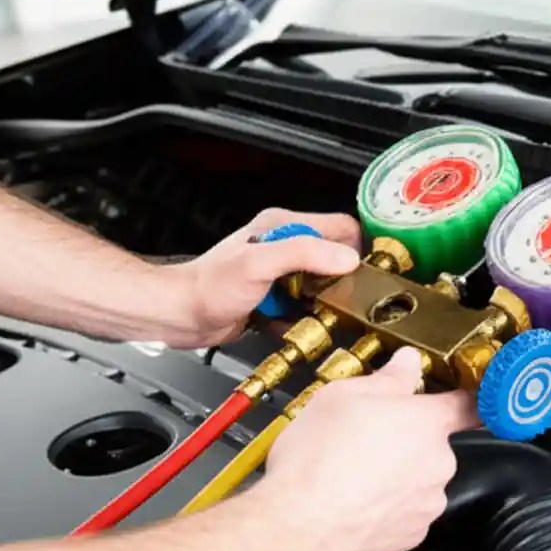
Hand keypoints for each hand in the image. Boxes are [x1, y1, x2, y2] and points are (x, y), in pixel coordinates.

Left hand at [169, 208, 361, 346]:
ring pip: (325, 284)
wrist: (181, 315)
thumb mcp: (259, 264)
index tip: (369, 271)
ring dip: (328, 301)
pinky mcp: (277, 297)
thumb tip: (346, 258)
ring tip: (325, 313)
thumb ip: (304, 255)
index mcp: (284, 226)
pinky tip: (302, 324)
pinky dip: (310, 317)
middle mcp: (285, 245)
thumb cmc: (208, 287)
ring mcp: (282, 272)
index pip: (342, 227)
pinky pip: (307, 306)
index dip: (359, 248)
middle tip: (348, 298)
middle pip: (337, 257)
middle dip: (346, 278)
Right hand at [256, 348, 479, 550]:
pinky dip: (384, 507)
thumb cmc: (316, 459)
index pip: (468, 405)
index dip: (468, 400)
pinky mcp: (411, 536)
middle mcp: (438, 464)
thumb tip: (408, 363)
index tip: (468, 400)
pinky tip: (351, 501)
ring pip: (417, 480)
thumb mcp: (343, 396)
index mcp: (427, 423)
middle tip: (363, 439)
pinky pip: (404, 513)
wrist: (298, 527)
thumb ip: (387, 378)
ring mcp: (427, 504)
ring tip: (350, 474)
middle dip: (404, 441)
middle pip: (431, 445)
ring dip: (395, 476)